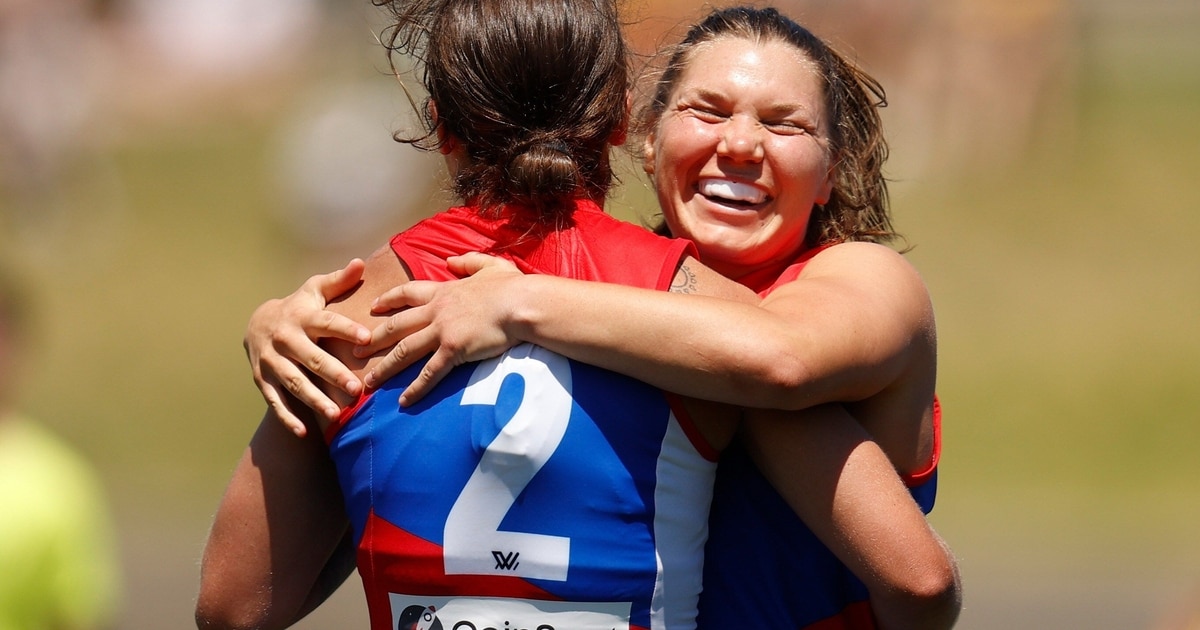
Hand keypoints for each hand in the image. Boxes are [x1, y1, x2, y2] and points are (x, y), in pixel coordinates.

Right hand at [245, 259, 370, 435]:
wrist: (256, 323)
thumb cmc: (299, 307)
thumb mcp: (314, 291)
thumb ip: (339, 281)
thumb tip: (361, 263)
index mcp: (301, 317)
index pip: (326, 323)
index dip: (345, 330)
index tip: (366, 339)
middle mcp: (285, 340)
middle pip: (311, 359)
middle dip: (333, 374)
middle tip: (357, 389)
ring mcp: (271, 363)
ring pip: (294, 383)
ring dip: (313, 399)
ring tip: (335, 414)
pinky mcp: (263, 381)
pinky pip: (275, 402)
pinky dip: (288, 418)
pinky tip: (304, 432)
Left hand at [358, 253, 524, 404]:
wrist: (521, 303)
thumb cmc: (511, 286)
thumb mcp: (490, 266)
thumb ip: (468, 262)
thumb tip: (450, 260)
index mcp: (443, 291)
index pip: (407, 293)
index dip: (388, 300)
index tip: (373, 308)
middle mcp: (436, 311)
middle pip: (396, 326)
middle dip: (374, 339)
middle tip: (357, 350)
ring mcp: (442, 331)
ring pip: (405, 351)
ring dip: (385, 368)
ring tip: (369, 382)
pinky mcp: (453, 350)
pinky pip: (429, 373)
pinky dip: (415, 389)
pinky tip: (404, 401)